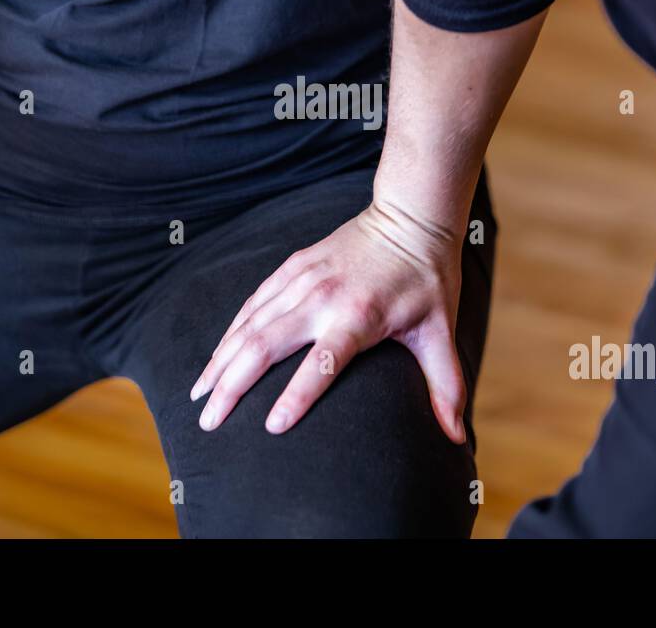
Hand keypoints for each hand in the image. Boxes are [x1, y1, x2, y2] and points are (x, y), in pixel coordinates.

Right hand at [190, 198, 468, 441]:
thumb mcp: (441, 333)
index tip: (272, 428)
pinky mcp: (291, 267)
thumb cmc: (427, 280)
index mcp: (358, 317)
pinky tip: (215, 356)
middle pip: (266, 345)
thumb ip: (446, 386)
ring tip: (198, 394)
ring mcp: (302, 279)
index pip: (322, 363)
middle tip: (208, 421)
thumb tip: (457, 437)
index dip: (297, 396)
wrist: (409, 218)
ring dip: (220, 360)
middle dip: (232, 385)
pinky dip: (230, 331)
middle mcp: (322, 298)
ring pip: (249, 324)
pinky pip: (252, 303)